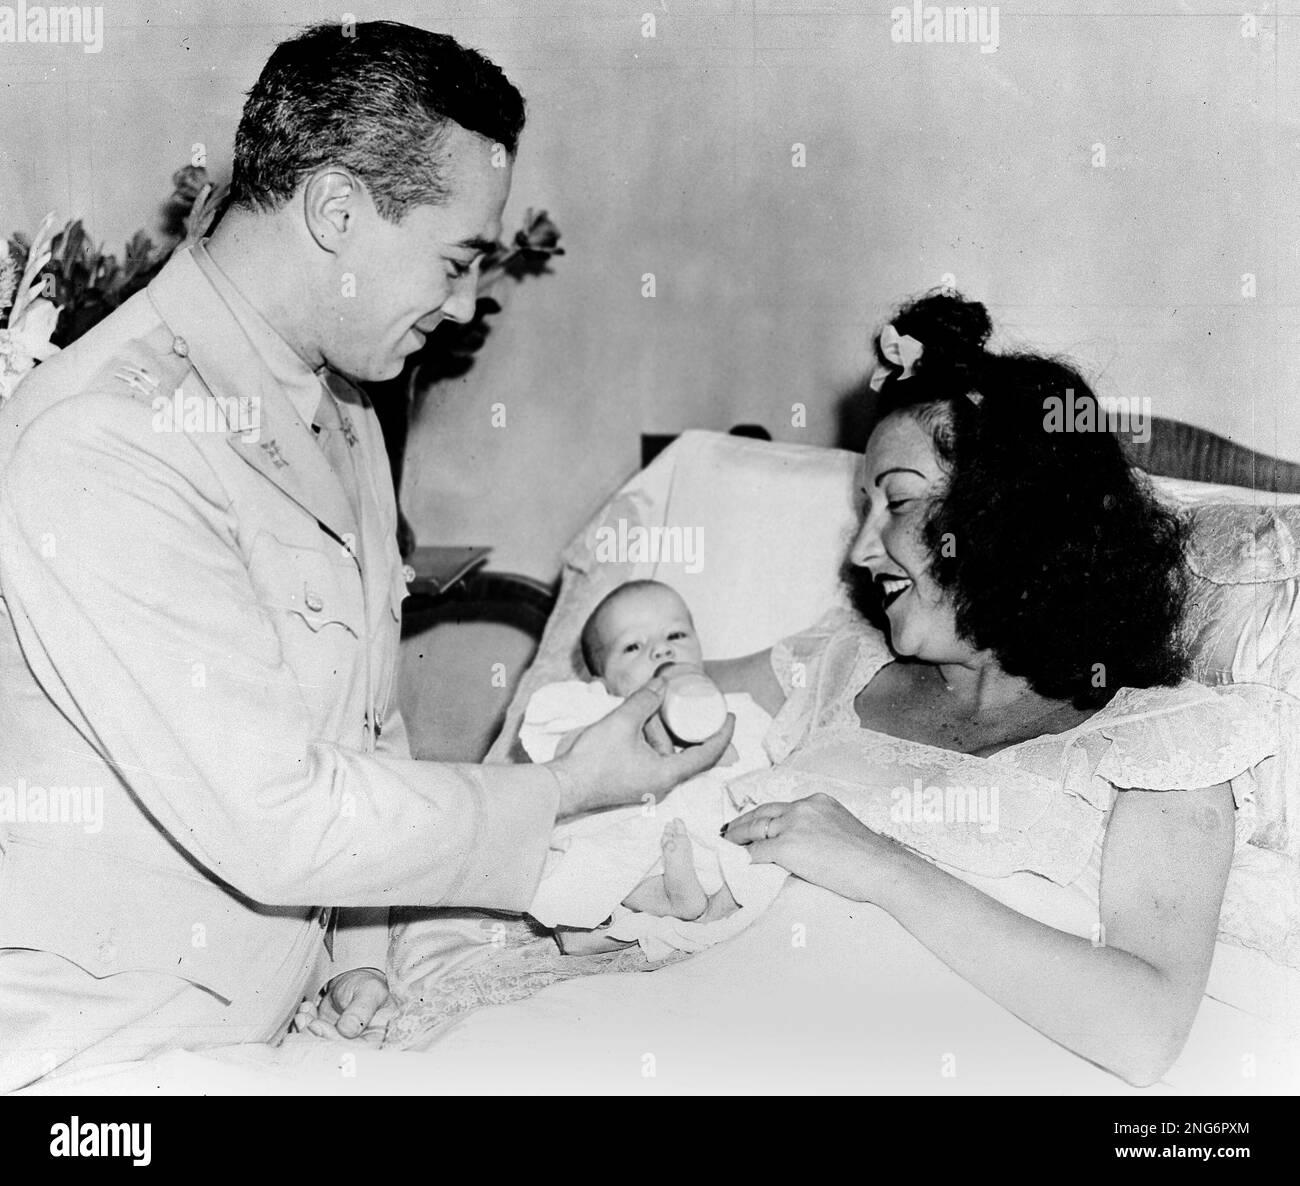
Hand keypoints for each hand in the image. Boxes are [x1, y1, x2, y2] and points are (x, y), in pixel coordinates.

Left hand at [291, 967, 394, 1042]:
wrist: (354, 981)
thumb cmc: (366, 985)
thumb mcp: (369, 991)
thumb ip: (361, 1010)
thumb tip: (348, 1030)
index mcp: (374, 1040)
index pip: (352, 1050)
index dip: (332, 1041)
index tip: (317, 1025)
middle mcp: (357, 1047)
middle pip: (332, 1053)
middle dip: (313, 1037)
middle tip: (302, 1019)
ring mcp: (339, 1044)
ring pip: (318, 1049)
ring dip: (304, 1033)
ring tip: (302, 1013)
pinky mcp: (324, 1040)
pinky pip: (310, 1041)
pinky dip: (301, 1029)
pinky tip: (304, 1011)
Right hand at [549, 676, 734, 817]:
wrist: (563, 787)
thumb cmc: (593, 760)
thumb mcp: (622, 722)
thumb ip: (645, 700)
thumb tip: (663, 683)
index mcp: (668, 775)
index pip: (709, 755)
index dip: (724, 734)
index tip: (729, 715)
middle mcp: (663, 784)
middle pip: (691, 755)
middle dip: (693, 728)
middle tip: (698, 706)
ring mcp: (648, 786)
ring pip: (671, 756)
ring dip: (667, 732)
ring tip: (657, 709)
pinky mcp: (635, 783)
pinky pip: (656, 760)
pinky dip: (656, 741)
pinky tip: (644, 724)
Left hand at [723, 793, 898, 902]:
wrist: (879, 867)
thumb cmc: (870, 859)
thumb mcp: (842, 830)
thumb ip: (820, 830)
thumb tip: (808, 845)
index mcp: (817, 801)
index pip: (781, 807)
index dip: (763, 815)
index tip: (752, 822)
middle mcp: (803, 807)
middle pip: (762, 812)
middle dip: (742, 822)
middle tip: (728, 831)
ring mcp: (793, 825)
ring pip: (755, 829)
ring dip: (738, 838)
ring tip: (727, 845)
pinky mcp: (786, 846)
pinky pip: (758, 852)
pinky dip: (746, 858)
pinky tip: (739, 864)